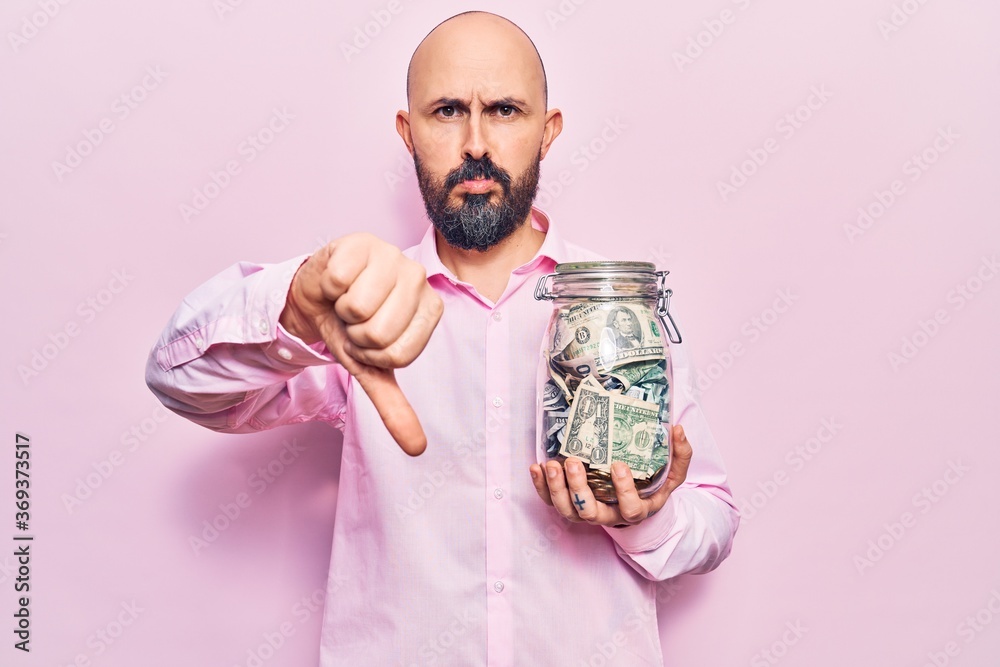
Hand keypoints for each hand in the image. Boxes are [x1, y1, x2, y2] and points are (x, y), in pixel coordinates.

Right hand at [279, 232, 442, 455]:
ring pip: (359, 305)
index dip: (373, 355)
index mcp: (431, 309)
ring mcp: (391, 254)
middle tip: (355, 321)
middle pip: (380, 332)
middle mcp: (419, 277)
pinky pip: (338, 279)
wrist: (315, 299)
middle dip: (356, 334)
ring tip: (346, 301)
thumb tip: (417, 449)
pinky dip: (328, 286)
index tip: (369, 341)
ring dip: (341, 310)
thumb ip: (394, 408)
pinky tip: (335, 281)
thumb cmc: (350, 329)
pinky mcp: (360, 241)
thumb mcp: (371, 370)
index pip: (400, 353)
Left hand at [529, 424, 692, 526]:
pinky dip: (541, 487)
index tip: (618, 465)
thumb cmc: (653, 488)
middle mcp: (609, 516)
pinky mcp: (570, 504)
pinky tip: (537, 467)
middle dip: (578, 488)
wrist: (637, 505)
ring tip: (550, 464)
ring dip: (555, 488)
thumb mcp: (673, 475)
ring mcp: (587, 512)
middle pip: (589, 513)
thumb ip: (680, 454)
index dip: (623, 491)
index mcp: (636, 510)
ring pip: (567, 510)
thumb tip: (678, 429)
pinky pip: (552, 501)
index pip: (630, 509)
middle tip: (573, 461)